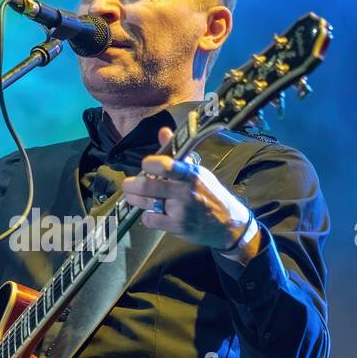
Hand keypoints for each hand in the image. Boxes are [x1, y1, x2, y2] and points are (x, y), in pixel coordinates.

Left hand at [123, 125, 253, 254]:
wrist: (228, 224)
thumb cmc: (210, 194)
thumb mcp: (198, 172)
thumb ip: (177, 154)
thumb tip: (163, 131)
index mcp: (190, 173)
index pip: (166, 165)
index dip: (149, 164)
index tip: (145, 165)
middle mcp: (185, 190)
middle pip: (148, 185)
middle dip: (132, 184)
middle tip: (127, 184)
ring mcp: (180, 210)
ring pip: (146, 203)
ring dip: (135, 199)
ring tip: (134, 197)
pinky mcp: (177, 226)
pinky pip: (150, 220)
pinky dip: (147, 217)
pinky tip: (152, 213)